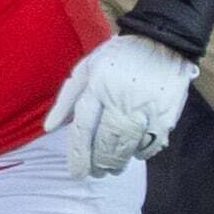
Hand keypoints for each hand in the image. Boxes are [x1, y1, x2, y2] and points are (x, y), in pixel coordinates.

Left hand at [44, 32, 196, 176]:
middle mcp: (119, 97)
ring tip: (112, 169)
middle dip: (98, 163)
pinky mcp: (166, 112)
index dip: (79, 154)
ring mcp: (144, 106)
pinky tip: (135, 154)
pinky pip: (151, 143)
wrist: (161, 40)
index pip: (84, 128)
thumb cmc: (118, 58)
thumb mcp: (86, 68)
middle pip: (105, 141)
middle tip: (96, 173)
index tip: (77, 172)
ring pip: (127, 146)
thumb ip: (66, 99)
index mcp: (97, 85)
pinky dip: (142, 153)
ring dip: (118, 163)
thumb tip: (48, 128)